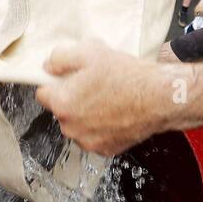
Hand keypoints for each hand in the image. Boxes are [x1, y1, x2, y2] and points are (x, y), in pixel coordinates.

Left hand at [34, 40, 174, 156]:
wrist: (160, 98)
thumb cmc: (128, 76)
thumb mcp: (90, 52)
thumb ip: (60, 58)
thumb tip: (48, 66)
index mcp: (62, 103)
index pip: (42, 93)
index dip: (55, 83)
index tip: (68, 79)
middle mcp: (71, 127)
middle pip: (61, 110)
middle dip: (72, 99)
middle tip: (94, 85)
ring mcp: (88, 141)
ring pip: (77, 125)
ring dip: (86, 115)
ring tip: (108, 99)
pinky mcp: (105, 149)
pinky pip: (94, 136)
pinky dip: (101, 127)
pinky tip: (116, 113)